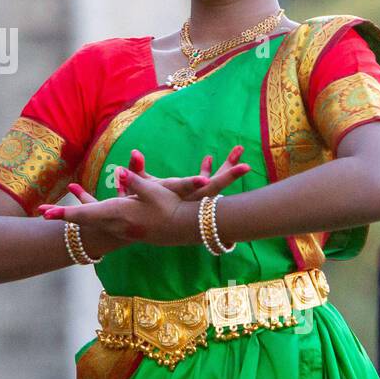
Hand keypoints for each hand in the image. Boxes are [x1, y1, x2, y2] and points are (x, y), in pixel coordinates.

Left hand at [38, 171, 198, 247]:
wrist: (185, 227)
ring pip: (90, 219)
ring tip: (52, 209)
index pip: (87, 213)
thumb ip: (135, 178)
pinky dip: (87, 208)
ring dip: (72, 213)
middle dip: (62, 215)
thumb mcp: (155, 189)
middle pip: (83, 219)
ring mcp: (120, 227)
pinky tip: (79, 196)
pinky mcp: (125, 226)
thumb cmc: (172, 206)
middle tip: (41, 212)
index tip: (47, 213)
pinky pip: (100, 217)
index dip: (66, 213)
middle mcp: (116, 223)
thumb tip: (117, 170)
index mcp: (120, 213)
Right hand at [114, 146, 251, 200]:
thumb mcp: (132, 189)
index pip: (186, 189)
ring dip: (227, 169)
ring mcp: (193, 202)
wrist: (144, 228)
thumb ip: (134, 171)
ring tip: (238, 150)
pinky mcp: (193, 201)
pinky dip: (208, 173)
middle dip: (228, 175)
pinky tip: (209, 158)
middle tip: (246, 166)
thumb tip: (134, 152)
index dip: (195, 183)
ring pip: (214, 185)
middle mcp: (187, 201)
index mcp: (171, 196)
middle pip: (212, 188)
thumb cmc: (136, 206)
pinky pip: (206, 185)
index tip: (206, 179)